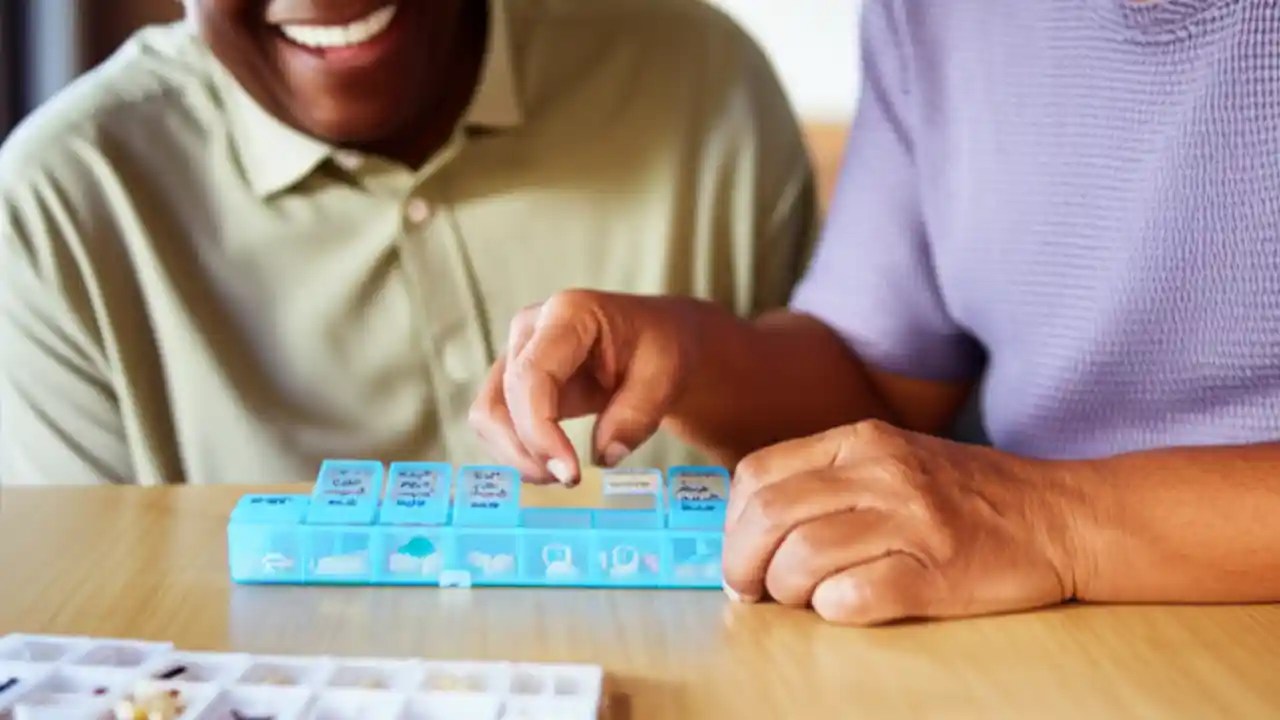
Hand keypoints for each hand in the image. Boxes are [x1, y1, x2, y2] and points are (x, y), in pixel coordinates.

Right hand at [469, 290, 699, 484]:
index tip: (569, 473)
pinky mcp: (515, 380)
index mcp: (569, 314)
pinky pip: (498, 422)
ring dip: (516, 454)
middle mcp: (531, 329)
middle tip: (568, 480)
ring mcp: (518, 353)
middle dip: (527, 450)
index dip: (539, 430)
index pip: (532, 375)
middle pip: (500, 398)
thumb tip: (604, 456)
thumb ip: (637, 414)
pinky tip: (552, 464)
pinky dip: (518, 451)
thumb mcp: (665, 376)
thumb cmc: (661, 349)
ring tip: (561, 475)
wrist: (658, 343)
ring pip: (488, 414)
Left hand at [722, 420, 1083, 624]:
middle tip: (748, 590)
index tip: (738, 550)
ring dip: (787, 591)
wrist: (1058, 516)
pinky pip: (853, 597)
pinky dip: (833, 609)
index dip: (733, 521)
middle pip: (770, 516)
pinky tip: (845, 606)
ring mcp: (911, 521)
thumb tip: (753, 522)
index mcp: (862, 440)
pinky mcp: (937, 573)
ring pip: (803, 558)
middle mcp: (882, 472)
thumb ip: (829, 477)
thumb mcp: (893, 457)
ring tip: (803, 599)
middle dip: (742, 562)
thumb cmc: (967, 494)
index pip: (760, 474)